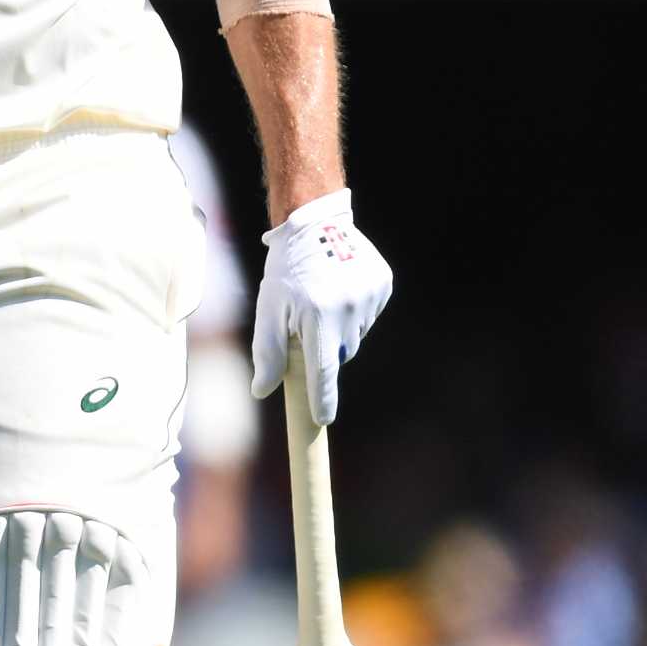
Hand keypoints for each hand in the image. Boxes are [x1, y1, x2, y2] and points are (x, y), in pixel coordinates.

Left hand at [251, 188, 391, 424]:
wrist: (314, 226)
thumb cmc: (284, 272)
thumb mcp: (268, 310)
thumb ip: (266, 353)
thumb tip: (262, 391)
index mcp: (318, 316)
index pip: (323, 370)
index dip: (322, 398)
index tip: (322, 419)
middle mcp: (349, 308)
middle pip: (340, 353)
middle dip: (324, 348)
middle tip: (308, 323)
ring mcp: (370, 296)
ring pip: (356, 335)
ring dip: (340, 329)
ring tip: (323, 300)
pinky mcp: (383, 285)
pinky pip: (369, 315)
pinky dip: (355, 311)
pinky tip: (341, 289)